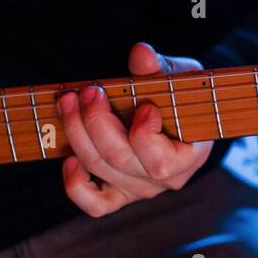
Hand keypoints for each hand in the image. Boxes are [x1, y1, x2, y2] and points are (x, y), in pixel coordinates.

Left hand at [56, 42, 213, 216]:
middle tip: (89, 90)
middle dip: (97, 121)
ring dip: (77, 132)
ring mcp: (139, 189)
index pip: (160, 162)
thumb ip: (160, 68)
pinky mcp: (118, 194)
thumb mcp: (180, 77)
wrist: (176, 114)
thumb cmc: (182, 95)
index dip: (145, 135)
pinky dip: (75, 185)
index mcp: (189, 158)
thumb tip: (140, 53)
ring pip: (99, 169)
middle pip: (120, 159)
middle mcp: (163, 180)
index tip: (145, 106)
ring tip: (69, 101)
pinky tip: (68, 158)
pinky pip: (93, 204)